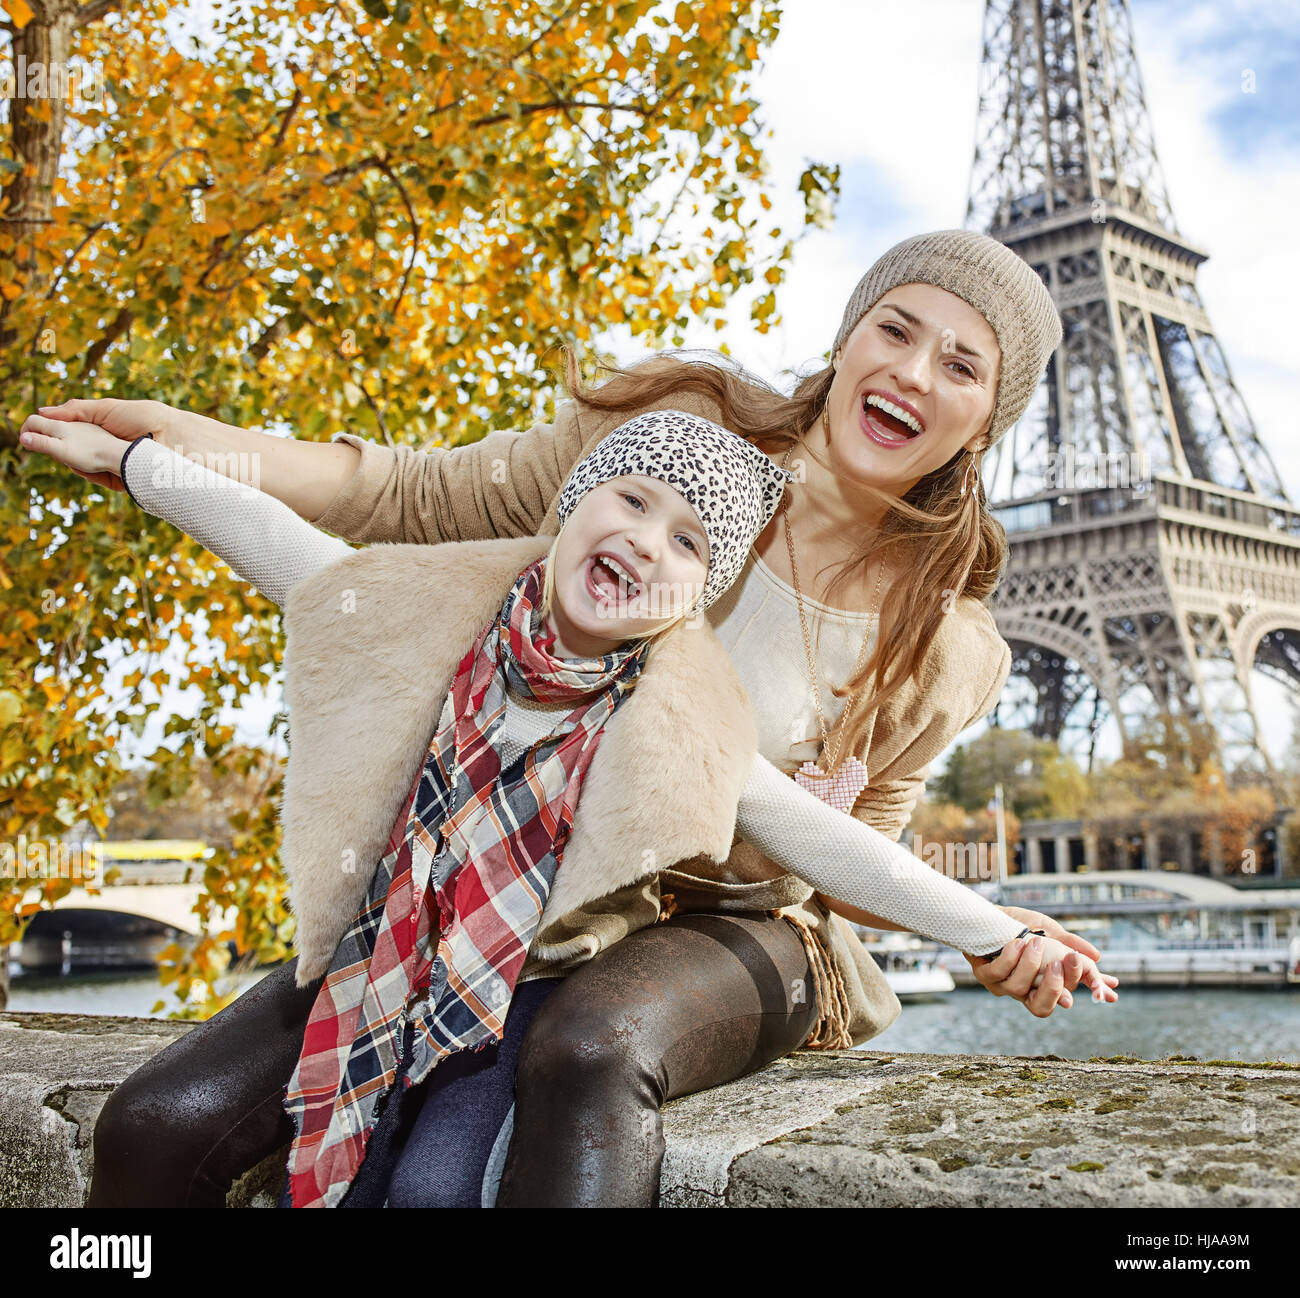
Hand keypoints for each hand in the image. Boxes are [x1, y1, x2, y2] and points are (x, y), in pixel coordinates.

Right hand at [18, 398, 176, 491]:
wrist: (171, 435)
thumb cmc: (143, 417)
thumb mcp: (105, 409)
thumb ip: (76, 410)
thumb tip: (42, 412)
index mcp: (100, 431)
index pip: (71, 437)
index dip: (55, 435)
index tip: (37, 431)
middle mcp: (103, 449)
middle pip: (72, 455)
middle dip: (62, 450)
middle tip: (48, 444)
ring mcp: (110, 465)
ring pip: (81, 467)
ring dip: (73, 460)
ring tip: (66, 451)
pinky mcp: (119, 479)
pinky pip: (95, 477)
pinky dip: (88, 471)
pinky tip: (83, 463)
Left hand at [964, 907, 1119, 1016]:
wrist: (990, 911)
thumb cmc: (1021, 924)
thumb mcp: (1051, 930)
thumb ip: (1071, 944)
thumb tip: (1097, 957)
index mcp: (1042, 984)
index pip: (1061, 999)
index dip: (1074, 995)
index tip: (1089, 986)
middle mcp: (1023, 990)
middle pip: (1041, 1008)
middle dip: (1052, 988)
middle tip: (1058, 964)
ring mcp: (1002, 984)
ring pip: (1018, 988)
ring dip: (1029, 965)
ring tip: (1036, 942)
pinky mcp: (984, 974)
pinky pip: (998, 973)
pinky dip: (1010, 959)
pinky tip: (1017, 944)